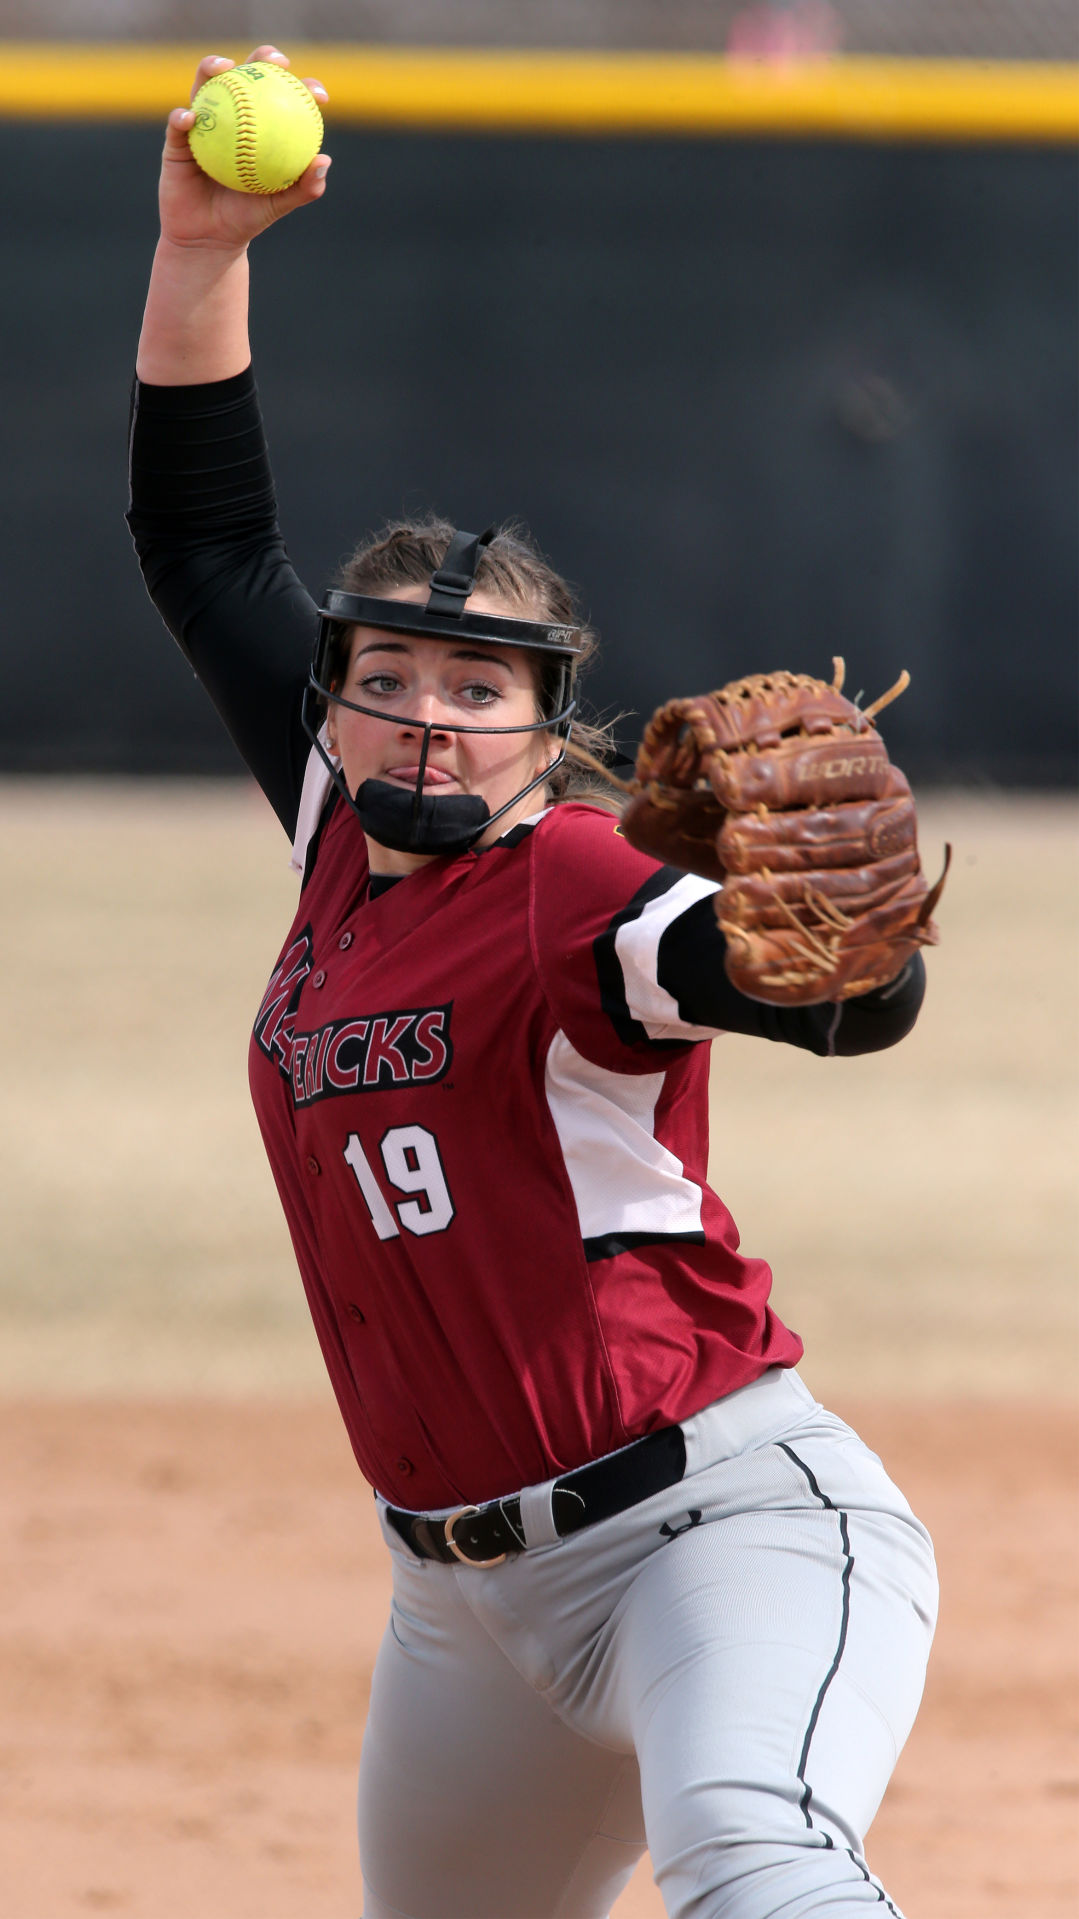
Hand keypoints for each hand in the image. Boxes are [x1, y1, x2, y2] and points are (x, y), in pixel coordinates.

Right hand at [159, 46, 329, 252]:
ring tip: (224, 68)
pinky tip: (190, 117)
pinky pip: (178, 124)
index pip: (282, 98)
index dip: (301, 86)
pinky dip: (183, 116)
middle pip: (246, 76)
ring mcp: (204, 123)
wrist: (208, 239)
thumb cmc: (246, 219)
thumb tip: (325, 161)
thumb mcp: (278, 205)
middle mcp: (232, 117)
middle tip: (275, 61)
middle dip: (262, 58)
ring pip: (206, 85)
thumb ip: (304, 187)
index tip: (316, 92)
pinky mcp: (177, 139)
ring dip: (213, 67)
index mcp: (259, 128)